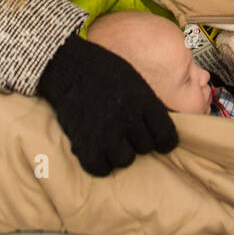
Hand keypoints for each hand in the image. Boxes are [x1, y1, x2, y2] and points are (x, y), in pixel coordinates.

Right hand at [38, 35, 177, 176]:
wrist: (68, 66)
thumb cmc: (101, 70)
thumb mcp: (133, 81)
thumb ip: (147, 106)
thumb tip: (157, 131)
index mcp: (144, 101)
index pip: (166, 135)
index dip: (163, 140)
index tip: (158, 141)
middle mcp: (129, 118)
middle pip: (145, 147)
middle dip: (136, 142)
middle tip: (124, 132)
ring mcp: (107, 132)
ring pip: (125, 160)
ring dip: (118, 153)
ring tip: (109, 140)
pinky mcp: (86, 143)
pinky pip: (100, 168)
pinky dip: (98, 163)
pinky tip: (96, 150)